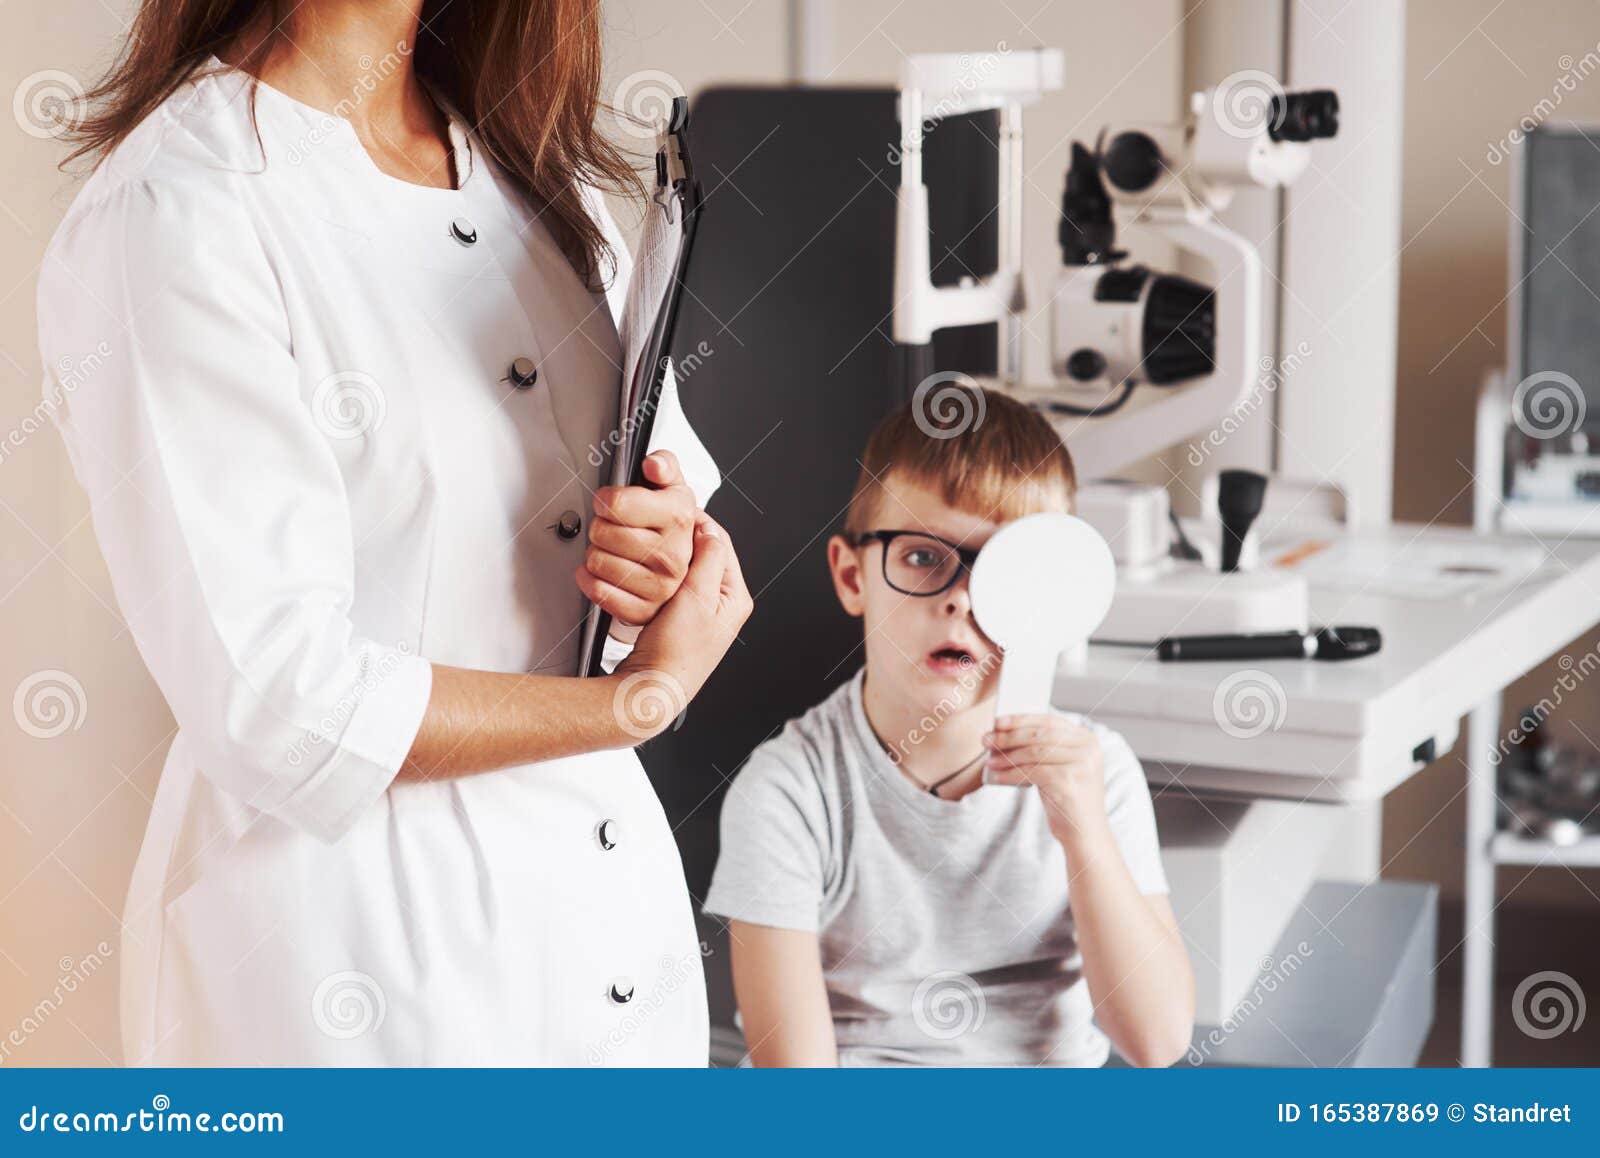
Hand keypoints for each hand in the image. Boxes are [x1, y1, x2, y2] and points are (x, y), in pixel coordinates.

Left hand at [576, 450, 695, 626]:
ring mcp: (660, 586)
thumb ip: (664, 465)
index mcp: (679, 518)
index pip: (616, 504)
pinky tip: (603, 571)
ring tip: (613, 549)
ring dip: (597, 553)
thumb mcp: (673, 488)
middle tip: (613, 528)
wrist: (686, 565)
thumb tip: (653, 464)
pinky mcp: (643, 610)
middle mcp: (673, 555)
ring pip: (597, 561)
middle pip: (601, 532)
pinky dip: (591, 579)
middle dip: (600, 526)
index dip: (605, 499)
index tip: (610, 502)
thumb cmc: (670, 524)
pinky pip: (599, 591)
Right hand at [611, 514, 752, 738]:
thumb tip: (709, 531)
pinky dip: (657, 574)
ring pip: (684, 568)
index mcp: (734, 597)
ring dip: (668, 554)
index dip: (699, 522)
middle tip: (661, 522)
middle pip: (703, 554)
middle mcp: (721, 605)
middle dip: (682, 537)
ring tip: (653, 542)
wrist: (650, 689)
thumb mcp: (697, 599)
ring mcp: (699, 613)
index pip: (721, 544)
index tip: (678, 508)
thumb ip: (707, 561)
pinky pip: (669, 585)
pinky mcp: (678, 620)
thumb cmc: (677, 655)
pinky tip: (646, 571)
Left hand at [983, 714, 1109, 847]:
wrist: (1085, 832)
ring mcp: (1080, 764)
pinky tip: (997, 778)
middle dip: (1009, 736)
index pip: (1049, 721)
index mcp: (1087, 739)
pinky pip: (1032, 772)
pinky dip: (1010, 774)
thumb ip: (1044, 748)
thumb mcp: (1060, 767)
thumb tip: (1003, 733)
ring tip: (989, 761)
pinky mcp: (1069, 781)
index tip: (997, 722)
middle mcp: (1087, 749)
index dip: (1021, 720)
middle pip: (1039, 735)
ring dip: (1007, 756)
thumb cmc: (1066, 798)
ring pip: (1034, 752)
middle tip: (986, 740)